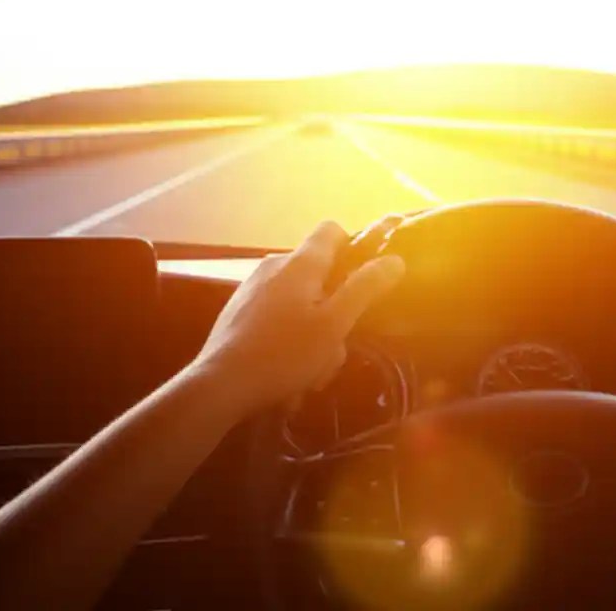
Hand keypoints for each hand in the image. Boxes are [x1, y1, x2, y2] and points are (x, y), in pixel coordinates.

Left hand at [192, 219, 405, 410]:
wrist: (220, 384)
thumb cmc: (284, 354)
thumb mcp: (334, 325)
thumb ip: (364, 289)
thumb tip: (394, 259)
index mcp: (299, 263)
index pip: (331, 230)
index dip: (354, 247)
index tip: (364, 280)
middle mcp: (273, 265)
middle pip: (318, 271)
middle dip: (335, 305)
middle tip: (338, 342)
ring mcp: (252, 287)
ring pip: (299, 299)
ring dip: (313, 328)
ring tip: (312, 368)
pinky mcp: (239, 310)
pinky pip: (277, 314)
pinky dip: (290, 336)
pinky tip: (288, 370)